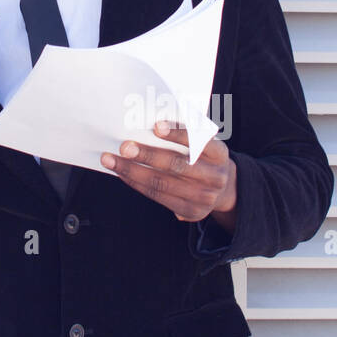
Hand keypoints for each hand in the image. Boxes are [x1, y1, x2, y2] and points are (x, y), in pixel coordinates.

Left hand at [100, 121, 236, 224]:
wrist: (225, 187)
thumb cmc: (204, 155)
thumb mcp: (205, 142)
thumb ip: (186, 134)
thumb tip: (151, 125)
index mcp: (219, 154)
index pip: (199, 142)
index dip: (178, 134)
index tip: (156, 126)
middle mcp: (214, 176)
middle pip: (176, 165)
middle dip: (147, 155)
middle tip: (124, 146)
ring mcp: (204, 197)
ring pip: (162, 183)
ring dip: (132, 171)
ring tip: (111, 160)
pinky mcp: (192, 211)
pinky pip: (158, 197)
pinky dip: (136, 183)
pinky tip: (122, 173)